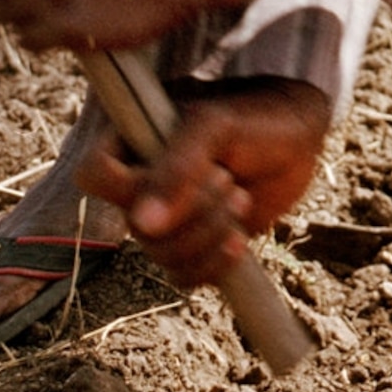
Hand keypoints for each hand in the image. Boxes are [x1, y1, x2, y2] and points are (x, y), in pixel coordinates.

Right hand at [79, 76, 331, 286]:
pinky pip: (182, 275)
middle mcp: (142, 181)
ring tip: (240, 198)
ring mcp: (168, 216)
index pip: (93, 175)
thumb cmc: (254, 117)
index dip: (127, 189)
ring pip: (159, 254)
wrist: (299, 137)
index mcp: (133, 140)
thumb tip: (141, 223)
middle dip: (190, 211)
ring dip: (206, 235)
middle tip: (227, 179)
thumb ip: (177, 168)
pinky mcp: (195, 244)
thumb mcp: (215, 127)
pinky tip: (239, 238)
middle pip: (134, 226)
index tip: (178, 178)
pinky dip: (212, 263)